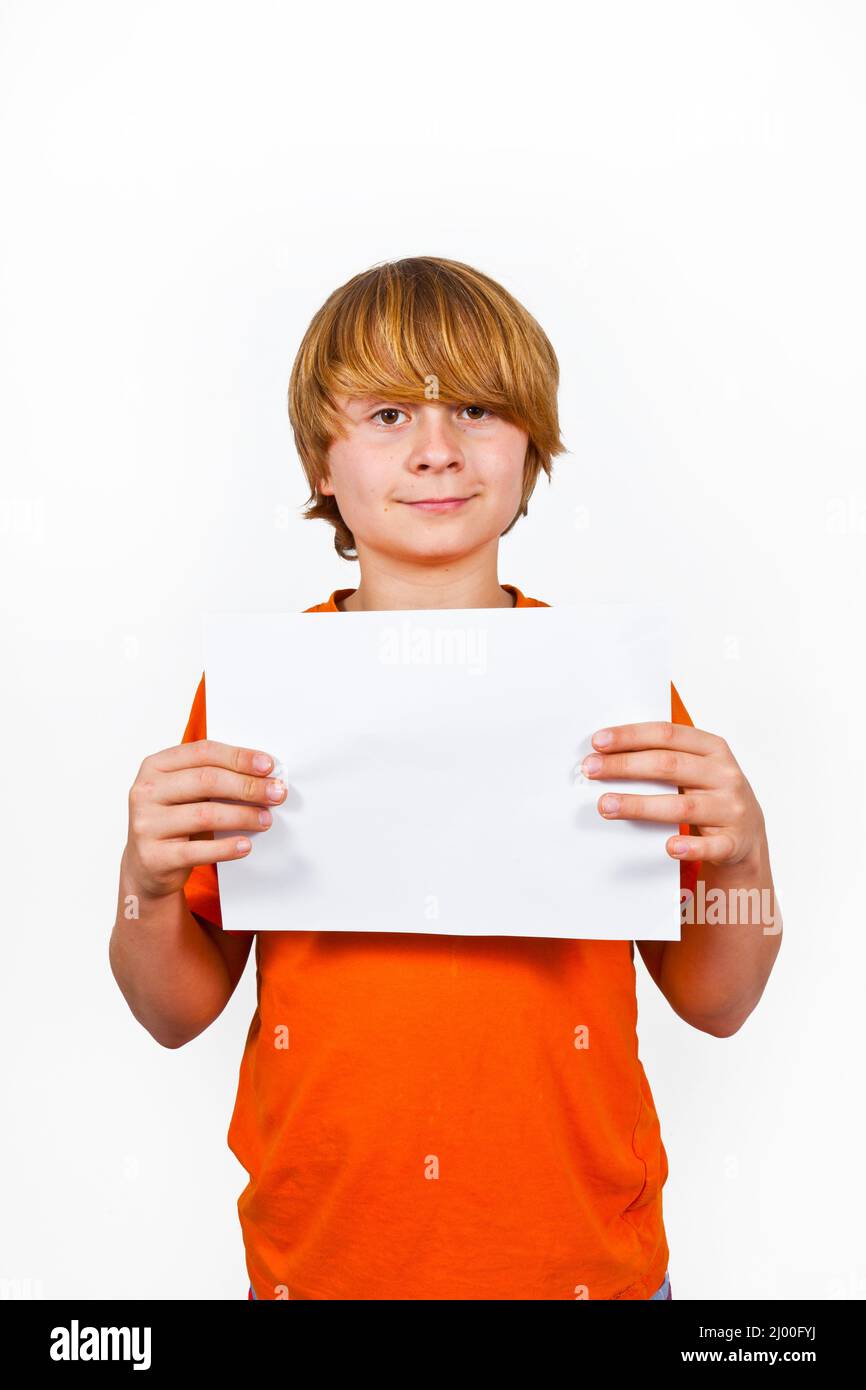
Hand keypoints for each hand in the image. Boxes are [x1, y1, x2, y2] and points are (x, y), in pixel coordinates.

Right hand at [125, 740, 287, 898]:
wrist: (147, 866)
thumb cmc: (175, 821)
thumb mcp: (186, 792)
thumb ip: (215, 778)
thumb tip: (264, 775)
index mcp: (155, 766)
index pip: (203, 752)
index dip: (239, 757)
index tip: (268, 766)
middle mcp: (145, 791)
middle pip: (206, 780)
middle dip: (247, 786)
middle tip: (276, 793)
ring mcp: (146, 824)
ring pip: (205, 814)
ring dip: (243, 816)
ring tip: (266, 819)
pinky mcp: (154, 856)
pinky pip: (197, 850)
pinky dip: (227, 847)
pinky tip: (246, 845)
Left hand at [580, 721, 764, 868]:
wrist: (746, 836)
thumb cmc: (709, 795)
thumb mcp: (696, 768)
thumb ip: (664, 756)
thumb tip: (607, 753)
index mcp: (713, 749)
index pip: (667, 734)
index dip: (630, 736)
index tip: (598, 742)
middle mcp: (725, 775)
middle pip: (669, 765)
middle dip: (624, 766)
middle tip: (591, 771)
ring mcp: (732, 809)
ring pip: (681, 806)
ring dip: (639, 806)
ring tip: (606, 806)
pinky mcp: (735, 842)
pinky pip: (712, 846)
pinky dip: (691, 847)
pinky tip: (669, 846)